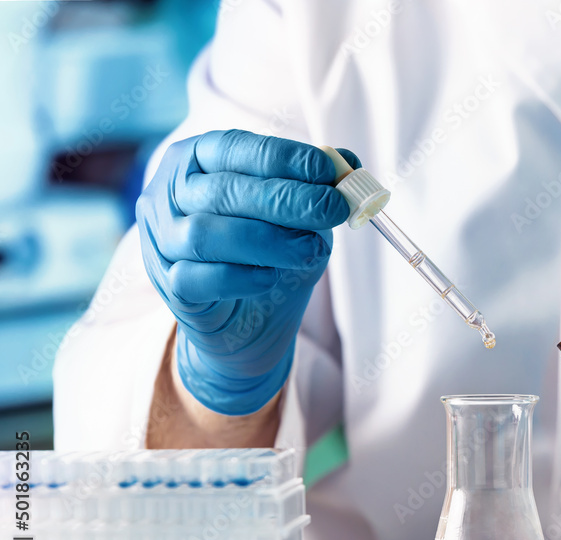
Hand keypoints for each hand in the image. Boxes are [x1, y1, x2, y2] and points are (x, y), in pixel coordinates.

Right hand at [137, 130, 358, 414]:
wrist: (245, 322)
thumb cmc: (268, 254)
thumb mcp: (298, 216)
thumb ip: (317, 187)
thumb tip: (351, 166)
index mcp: (194, 161)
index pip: (234, 147)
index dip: (284, 157)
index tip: (331, 171)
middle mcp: (168, 196)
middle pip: (223, 190)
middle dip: (287, 199)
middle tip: (335, 209)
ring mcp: (161, 242)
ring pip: (207, 234)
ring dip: (269, 240)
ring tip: (311, 249)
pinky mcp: (170, 286)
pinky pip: (199, 278)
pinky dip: (240, 277)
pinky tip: (270, 278)